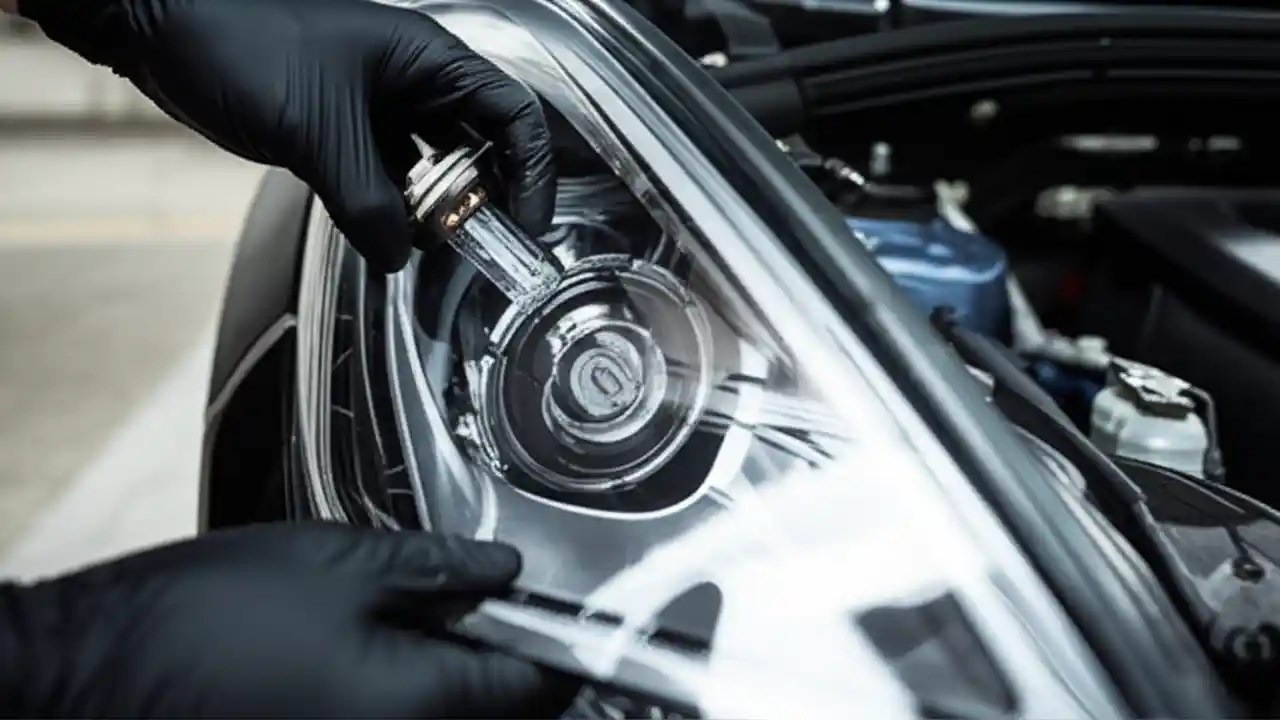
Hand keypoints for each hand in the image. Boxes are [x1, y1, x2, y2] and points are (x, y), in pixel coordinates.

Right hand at [0, 523, 574, 717]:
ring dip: (469, 680)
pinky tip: (394, 652)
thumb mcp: (336, 564)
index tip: (575, 608)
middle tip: (502, 607)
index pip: (537, 688)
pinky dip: (420, 695)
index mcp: (418, 707)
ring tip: (443, 620)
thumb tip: (504, 568)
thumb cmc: (201, 621)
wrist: (92, 674)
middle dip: (518, 665)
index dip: (565, 641)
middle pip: (502, 717)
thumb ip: (437, 568)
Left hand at [21, 0, 555, 272]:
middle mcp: (411, 82)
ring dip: (431, 209)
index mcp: (427, 60)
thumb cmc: (244, 43)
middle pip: (477, 146)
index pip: (511, 113)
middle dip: (480, 197)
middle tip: (475, 240)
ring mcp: (377, 107)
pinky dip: (392, 209)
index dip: (532, 169)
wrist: (165, 34)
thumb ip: (369, 204)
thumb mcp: (321, 134)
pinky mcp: (343, 132)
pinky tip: (385, 235)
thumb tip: (399, 255)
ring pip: (430, 168)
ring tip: (423, 242)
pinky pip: (387, 178)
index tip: (529, 219)